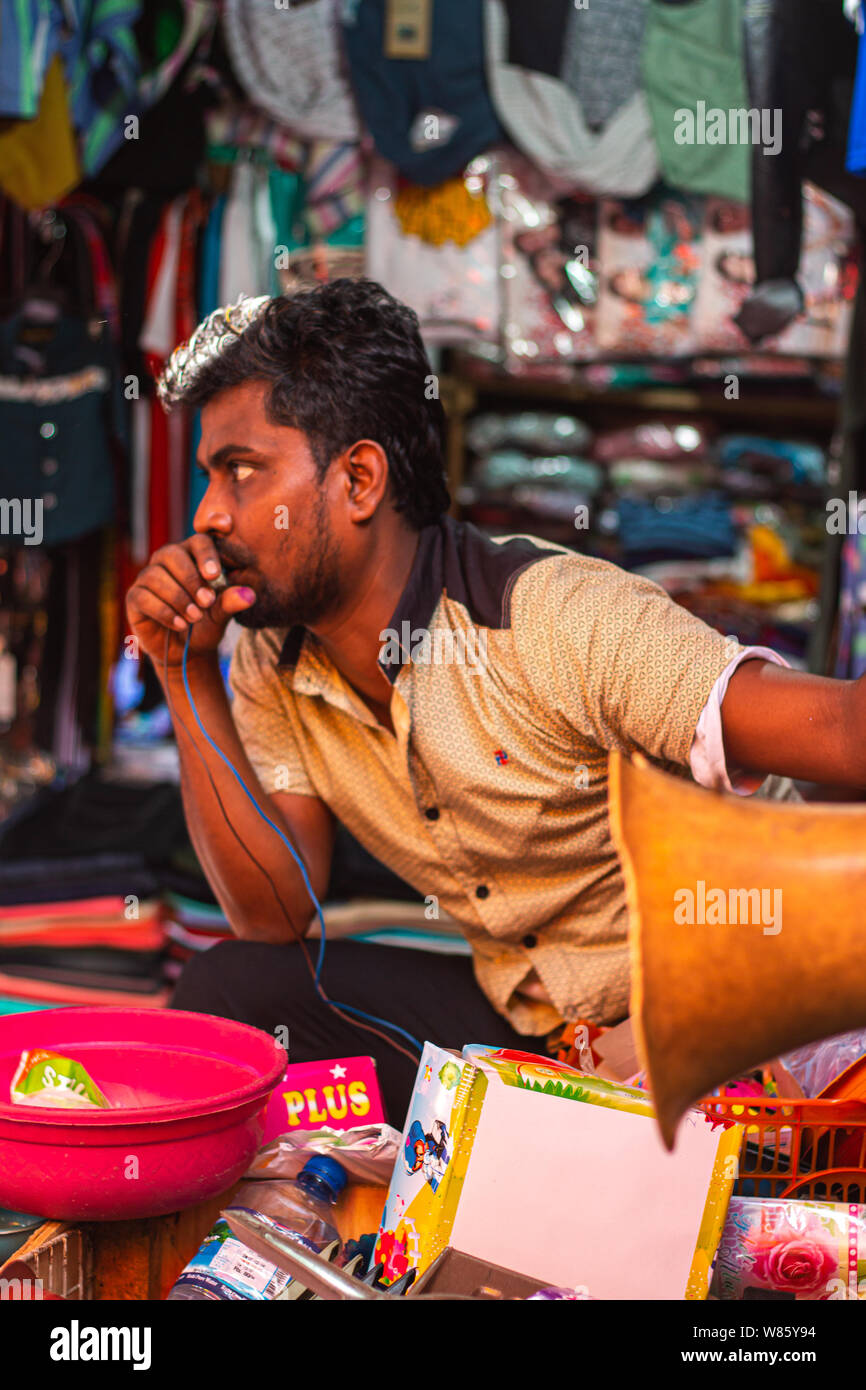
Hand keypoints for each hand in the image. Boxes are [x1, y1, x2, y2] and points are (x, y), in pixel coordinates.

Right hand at [126, 535, 255, 669]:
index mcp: (193, 555)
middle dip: (191, 579)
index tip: (214, 575)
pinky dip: (164, 612)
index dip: (206, 555)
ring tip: (194, 617)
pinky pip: (144, 597)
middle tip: (206, 602)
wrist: (185, 650)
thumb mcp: (221, 614)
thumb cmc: (205, 624)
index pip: (199, 542)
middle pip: (174, 555)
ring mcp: (148, 577)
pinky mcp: (135, 596)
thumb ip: (231, 602)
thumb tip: (249, 595)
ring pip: (156, 576)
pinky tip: (180, 625)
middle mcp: (167, 560)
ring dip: (178, 597)